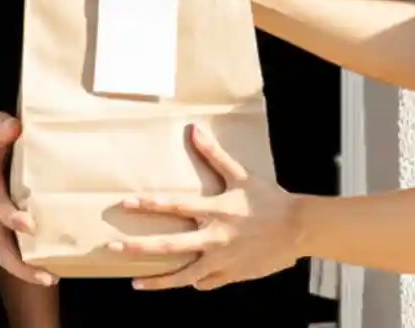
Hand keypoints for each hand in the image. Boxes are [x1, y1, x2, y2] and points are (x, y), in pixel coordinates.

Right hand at [0, 112, 56, 286]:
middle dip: (21, 263)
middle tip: (48, 276)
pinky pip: (8, 251)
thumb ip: (1, 126)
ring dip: (25, 269)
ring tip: (52, 277)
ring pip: (3, 254)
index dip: (10, 215)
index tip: (29, 224)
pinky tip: (49, 268)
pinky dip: (26, 263)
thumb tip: (14, 128)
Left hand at [112, 123, 302, 290]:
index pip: (176, 206)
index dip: (150, 204)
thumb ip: (215, 155)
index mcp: (216, 211)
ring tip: (137, 283)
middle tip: (114, 248)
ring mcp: (223, 260)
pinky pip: (207, 281)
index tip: (126, 204)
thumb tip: (194, 130)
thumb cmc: (269, 199)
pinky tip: (183, 282)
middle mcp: (215, 238)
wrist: (300, 229)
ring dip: (159, 281)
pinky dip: (193, 282)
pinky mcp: (233, 274)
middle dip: (140, 248)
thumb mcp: (242, 175)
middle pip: (170, 246)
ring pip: (184, 275)